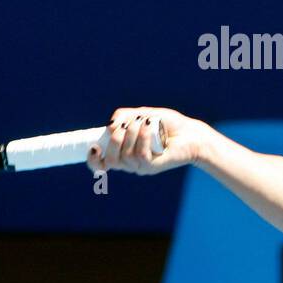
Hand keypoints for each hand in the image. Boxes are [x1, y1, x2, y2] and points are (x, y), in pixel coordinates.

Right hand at [87, 107, 207, 175]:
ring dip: (132, 134)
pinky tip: (149, 127)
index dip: (93, 159)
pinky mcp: (152, 167)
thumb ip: (123, 116)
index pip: (100, 164)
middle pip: (110, 159)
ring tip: (144, 122)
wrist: (190, 133)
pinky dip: (143, 138)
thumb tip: (111, 125)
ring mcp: (140, 166)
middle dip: (115, 138)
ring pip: (125, 156)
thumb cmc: (166, 124)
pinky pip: (140, 155)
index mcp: (122, 151)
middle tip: (128, 124)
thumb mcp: (141, 115)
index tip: (94, 146)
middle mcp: (129, 162)